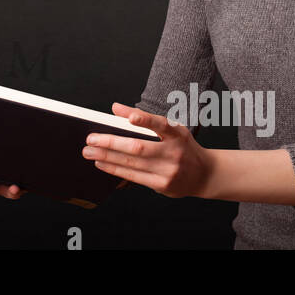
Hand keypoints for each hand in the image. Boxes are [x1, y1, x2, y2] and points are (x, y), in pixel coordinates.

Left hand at [81, 103, 212, 198]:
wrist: (204, 175)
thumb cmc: (182, 147)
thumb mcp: (173, 130)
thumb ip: (147, 119)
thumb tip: (116, 108)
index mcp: (177, 134)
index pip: (160, 124)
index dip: (144, 119)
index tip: (128, 117)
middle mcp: (174, 152)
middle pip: (138, 147)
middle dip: (110, 143)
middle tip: (90, 139)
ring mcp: (168, 171)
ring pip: (132, 163)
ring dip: (107, 157)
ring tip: (89, 152)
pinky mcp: (162, 185)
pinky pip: (134, 177)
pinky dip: (115, 170)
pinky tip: (102, 164)